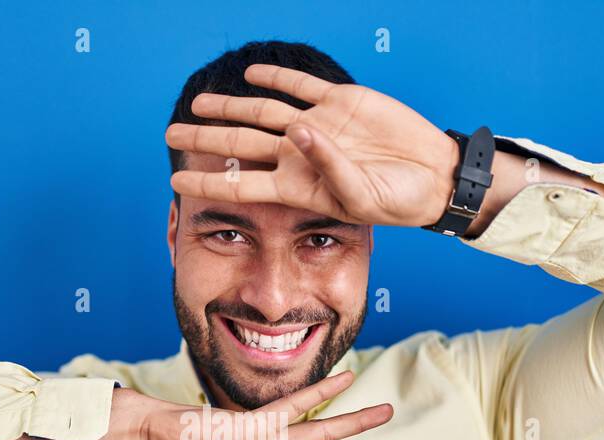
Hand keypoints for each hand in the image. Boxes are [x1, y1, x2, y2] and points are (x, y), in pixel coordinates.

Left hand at [165, 64, 458, 227]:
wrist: (433, 177)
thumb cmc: (398, 201)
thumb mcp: (361, 196)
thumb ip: (327, 166)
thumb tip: (298, 130)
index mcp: (298, 186)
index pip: (242, 182)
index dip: (208, 180)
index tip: (175, 180)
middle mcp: (299, 155)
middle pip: (241, 142)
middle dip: (205, 138)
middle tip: (170, 134)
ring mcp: (317, 126)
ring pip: (262, 111)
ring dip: (230, 106)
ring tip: (198, 103)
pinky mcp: (340, 102)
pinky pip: (299, 86)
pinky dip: (276, 77)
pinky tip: (251, 74)